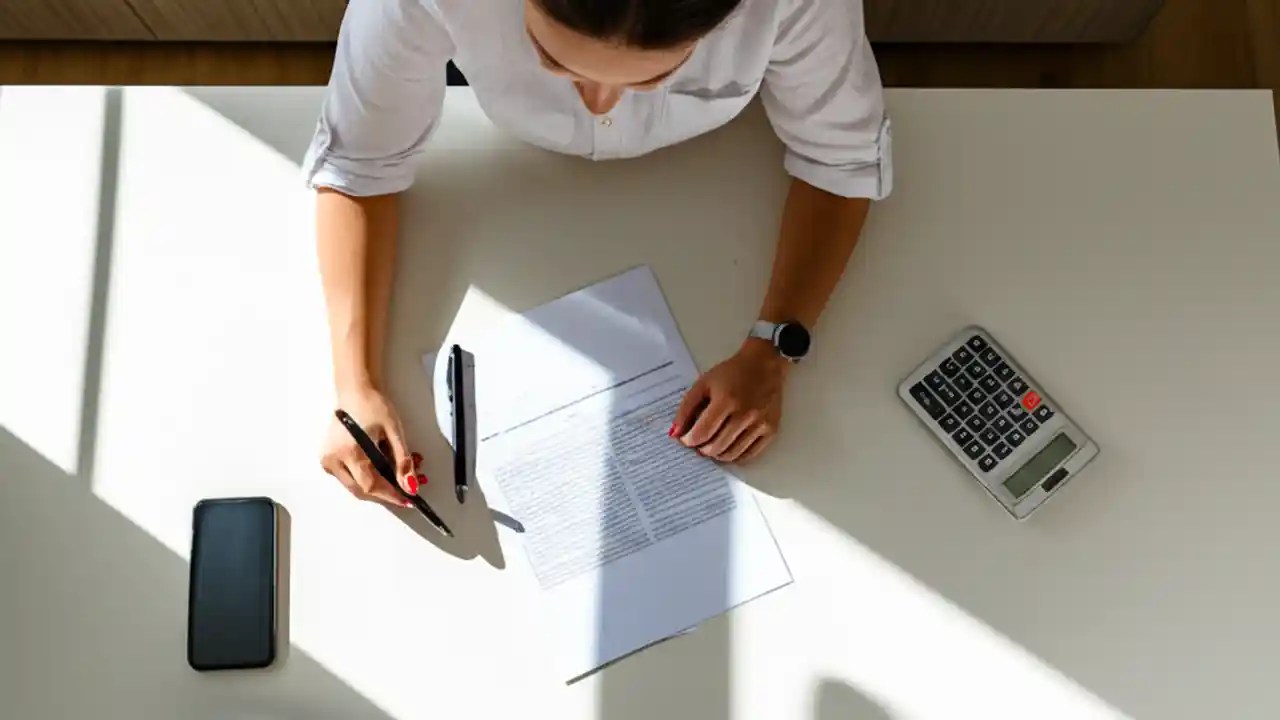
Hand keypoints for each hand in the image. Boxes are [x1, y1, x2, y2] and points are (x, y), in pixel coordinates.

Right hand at [320, 386, 426, 506]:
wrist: (355, 391)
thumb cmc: (373, 405)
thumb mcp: (394, 431)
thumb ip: (403, 461)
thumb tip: (410, 484)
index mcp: (350, 451)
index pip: (371, 485)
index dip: (391, 495)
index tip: (407, 499)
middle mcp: (334, 458)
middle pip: (361, 490)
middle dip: (385, 494)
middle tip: (405, 491)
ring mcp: (328, 460)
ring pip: (354, 487)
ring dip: (376, 487)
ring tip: (396, 477)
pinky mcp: (327, 459)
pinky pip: (348, 478)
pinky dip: (365, 478)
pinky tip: (380, 470)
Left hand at [671, 340, 789, 462]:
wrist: (764, 364)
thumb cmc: (731, 373)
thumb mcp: (704, 383)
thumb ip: (686, 408)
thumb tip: (675, 433)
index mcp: (726, 400)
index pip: (702, 433)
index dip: (689, 440)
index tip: (686, 439)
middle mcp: (745, 414)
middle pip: (716, 447)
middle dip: (702, 449)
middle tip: (698, 444)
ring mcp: (760, 424)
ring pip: (732, 454)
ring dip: (717, 454)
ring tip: (712, 446)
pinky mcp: (772, 429)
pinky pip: (750, 454)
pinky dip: (735, 456)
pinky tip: (728, 448)